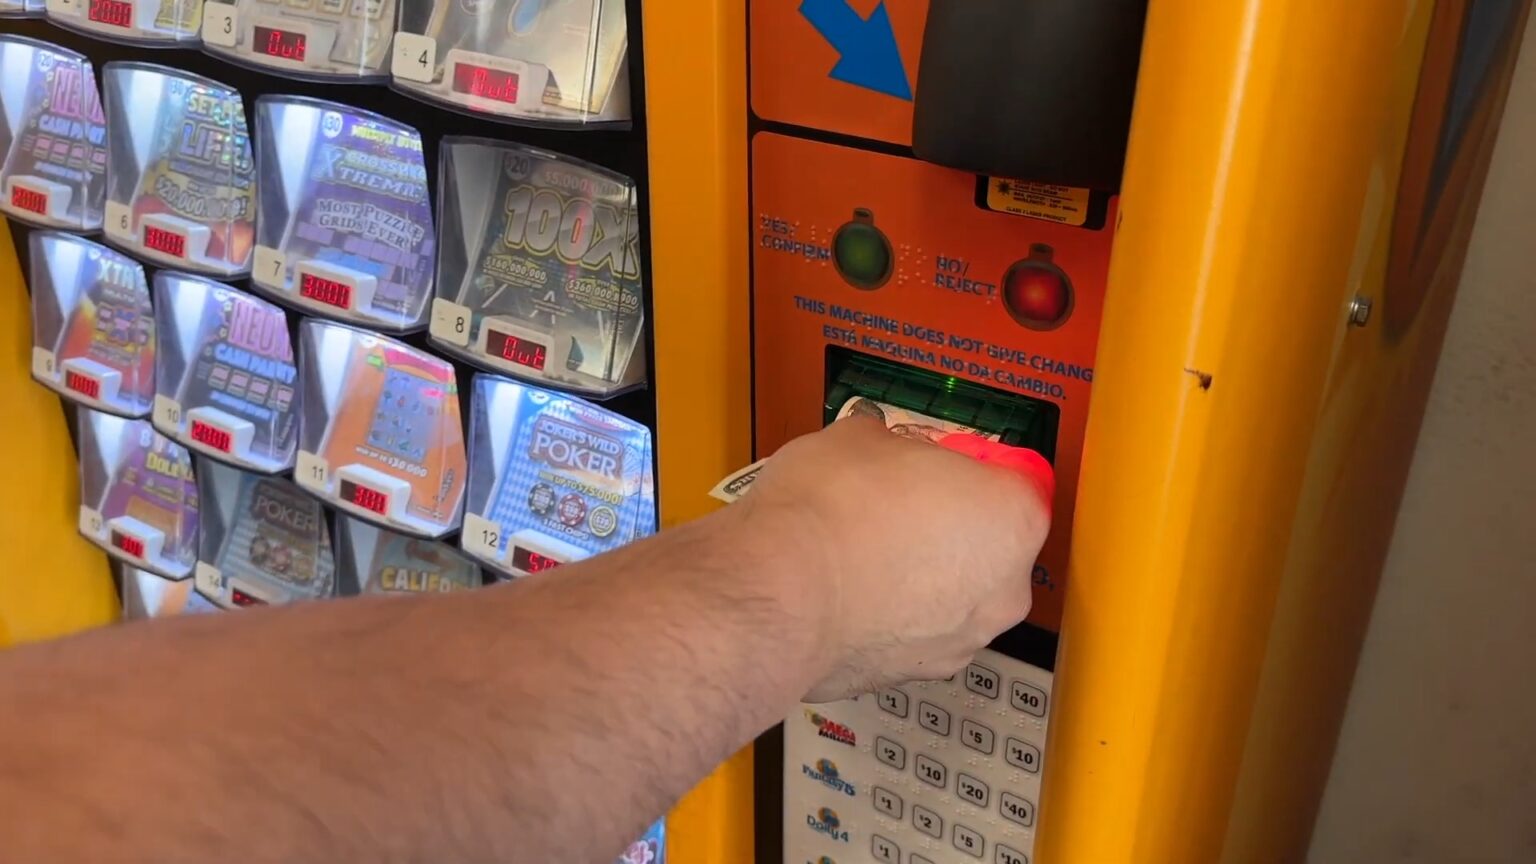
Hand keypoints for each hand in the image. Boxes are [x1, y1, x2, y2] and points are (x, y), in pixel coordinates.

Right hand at [742, 416, 1052, 701]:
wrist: (777, 595)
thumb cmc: (828, 516)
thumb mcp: (862, 437)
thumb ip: (891, 444)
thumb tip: (876, 446)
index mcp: (1013, 517)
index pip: (1017, 482)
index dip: (971, 468)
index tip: (944, 464)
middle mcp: (1004, 588)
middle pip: (991, 546)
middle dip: (951, 526)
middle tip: (899, 504)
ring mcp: (962, 639)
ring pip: (955, 596)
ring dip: (922, 577)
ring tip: (864, 550)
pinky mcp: (914, 673)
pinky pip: (914, 633)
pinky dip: (891, 616)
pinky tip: (850, 590)